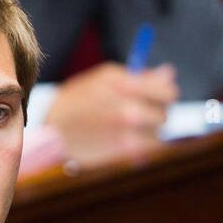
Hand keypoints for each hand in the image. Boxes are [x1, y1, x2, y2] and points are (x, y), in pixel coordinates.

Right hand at [44, 61, 176, 166]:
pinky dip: (144, 144)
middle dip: (157, 113)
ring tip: (129, 128)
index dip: (166, 94)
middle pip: (164, 112)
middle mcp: (129, 107)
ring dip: (150, 130)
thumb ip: (138, 76)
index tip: (162, 97)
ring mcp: (128, 130)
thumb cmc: (78, 103)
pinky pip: (151, 146)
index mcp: (123, 84)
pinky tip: (127, 140)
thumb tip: (169, 73)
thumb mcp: (103, 80)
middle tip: (143, 114)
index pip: (166, 90)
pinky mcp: (125, 149)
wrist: (53, 133)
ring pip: (159, 131)